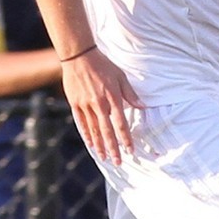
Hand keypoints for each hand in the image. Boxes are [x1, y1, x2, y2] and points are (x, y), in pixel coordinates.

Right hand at [60, 46, 142, 164]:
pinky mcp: (75, 104)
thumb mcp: (120, 77)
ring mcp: (85, 105)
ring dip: (100, 146)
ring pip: (94, 131)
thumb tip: (143, 106)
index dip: (125, 138)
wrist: (79, 56)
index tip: (130, 150)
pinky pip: (82, 123)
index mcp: (112, 98)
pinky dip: (87, 135)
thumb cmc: (103, 65)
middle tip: (118, 162)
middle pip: (107, 132)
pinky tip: (91, 145)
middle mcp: (99, 104)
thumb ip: (130, 94)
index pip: (120, 123)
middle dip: (113, 148)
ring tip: (105, 158)